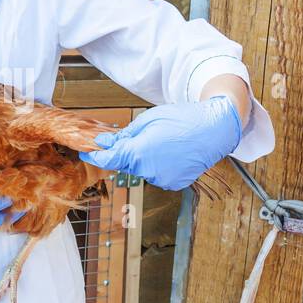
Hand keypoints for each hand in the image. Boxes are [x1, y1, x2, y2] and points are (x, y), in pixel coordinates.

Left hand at [77, 95, 242, 190]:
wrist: (215, 128)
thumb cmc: (183, 119)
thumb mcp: (148, 120)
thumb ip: (124, 135)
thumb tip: (104, 143)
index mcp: (139, 153)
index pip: (108, 159)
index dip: (95, 155)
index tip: (86, 152)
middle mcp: (149, 170)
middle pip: (125, 164)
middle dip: (125, 153)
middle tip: (137, 137)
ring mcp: (162, 179)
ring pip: (142, 169)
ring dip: (144, 159)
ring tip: (163, 142)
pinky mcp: (174, 183)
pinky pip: (157, 174)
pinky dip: (159, 165)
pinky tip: (171, 152)